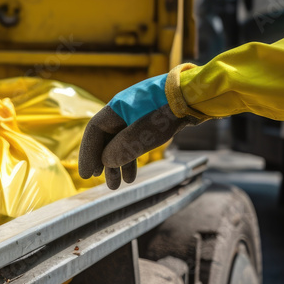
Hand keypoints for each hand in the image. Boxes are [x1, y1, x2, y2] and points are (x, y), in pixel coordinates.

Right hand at [78, 72, 201, 188]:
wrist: (196, 97)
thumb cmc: (168, 113)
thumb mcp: (143, 134)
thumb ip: (122, 149)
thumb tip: (106, 162)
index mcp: (116, 108)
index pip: (94, 131)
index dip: (88, 154)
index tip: (87, 175)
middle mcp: (123, 111)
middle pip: (106, 138)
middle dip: (103, 162)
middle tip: (99, 181)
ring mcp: (137, 116)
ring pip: (121, 143)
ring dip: (117, 164)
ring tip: (117, 185)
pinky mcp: (150, 122)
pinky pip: (134, 142)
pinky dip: (131, 159)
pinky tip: (132, 175)